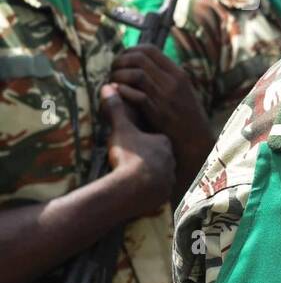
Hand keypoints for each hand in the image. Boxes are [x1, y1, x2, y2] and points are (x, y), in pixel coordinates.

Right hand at [101, 83, 174, 217]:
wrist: (134, 188)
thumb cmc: (129, 156)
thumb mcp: (121, 131)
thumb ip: (116, 110)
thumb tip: (108, 87)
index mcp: (164, 142)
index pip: (157, 138)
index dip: (144, 140)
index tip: (134, 144)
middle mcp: (171, 160)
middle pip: (160, 157)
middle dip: (148, 158)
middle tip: (132, 161)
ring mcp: (169, 178)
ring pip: (160, 174)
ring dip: (149, 175)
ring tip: (133, 176)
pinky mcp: (164, 194)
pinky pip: (157, 190)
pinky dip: (148, 190)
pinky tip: (137, 190)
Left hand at [111, 45, 212, 184]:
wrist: (196, 143)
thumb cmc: (185, 119)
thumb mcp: (182, 93)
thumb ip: (165, 79)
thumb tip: (142, 68)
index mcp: (178, 74)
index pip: (149, 49)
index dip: (129, 51)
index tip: (122, 61)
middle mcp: (173, 82)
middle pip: (139, 58)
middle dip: (119, 62)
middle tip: (113, 72)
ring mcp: (166, 97)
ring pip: (136, 74)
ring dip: (118, 77)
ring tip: (113, 84)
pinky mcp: (159, 112)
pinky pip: (136, 95)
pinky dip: (122, 93)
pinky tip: (117, 96)